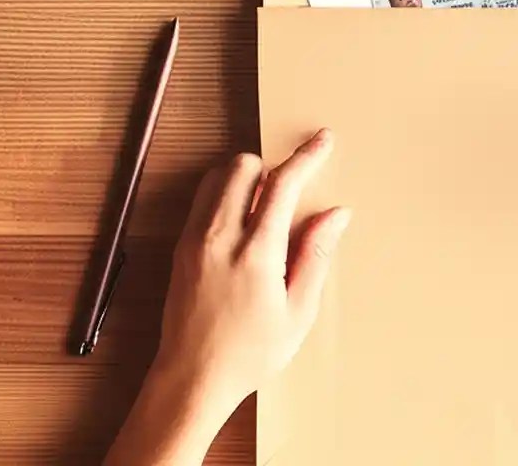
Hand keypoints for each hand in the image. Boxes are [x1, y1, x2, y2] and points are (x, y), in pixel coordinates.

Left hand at [105, 130, 347, 465]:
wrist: (192, 377)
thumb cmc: (250, 352)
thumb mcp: (299, 311)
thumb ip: (316, 254)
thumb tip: (336, 213)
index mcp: (256, 253)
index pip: (282, 185)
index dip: (306, 157)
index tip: (323, 140)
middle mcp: (219, 238)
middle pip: (243, 166)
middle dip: (271, 167)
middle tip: (290, 191)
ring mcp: (194, 240)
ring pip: (217, 176)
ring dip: (245, 178)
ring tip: (265, 209)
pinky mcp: (180, 248)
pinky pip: (202, 200)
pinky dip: (224, 196)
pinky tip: (242, 226)